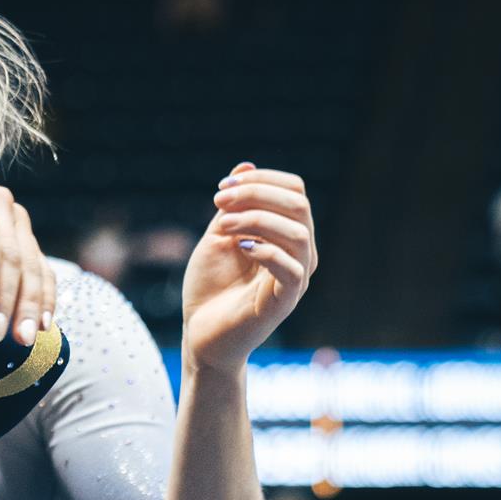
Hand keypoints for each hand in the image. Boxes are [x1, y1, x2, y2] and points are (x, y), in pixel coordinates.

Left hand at [183, 163, 317, 372]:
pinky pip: (292, 269)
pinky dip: (265, 250)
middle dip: (256, 193)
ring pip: (298, 232)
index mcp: (286, 236)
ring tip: (222, 225)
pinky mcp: (285, 301)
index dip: (262, 180)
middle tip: (218, 200)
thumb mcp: (218, 237)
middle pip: (299, 205)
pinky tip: (239, 247)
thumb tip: (245, 165)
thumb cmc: (211, 288)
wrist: (201, 334)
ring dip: (255, 219)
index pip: (295, 191)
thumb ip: (233, 206)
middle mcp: (300, 254)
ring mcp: (296, 278)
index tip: (223, 185)